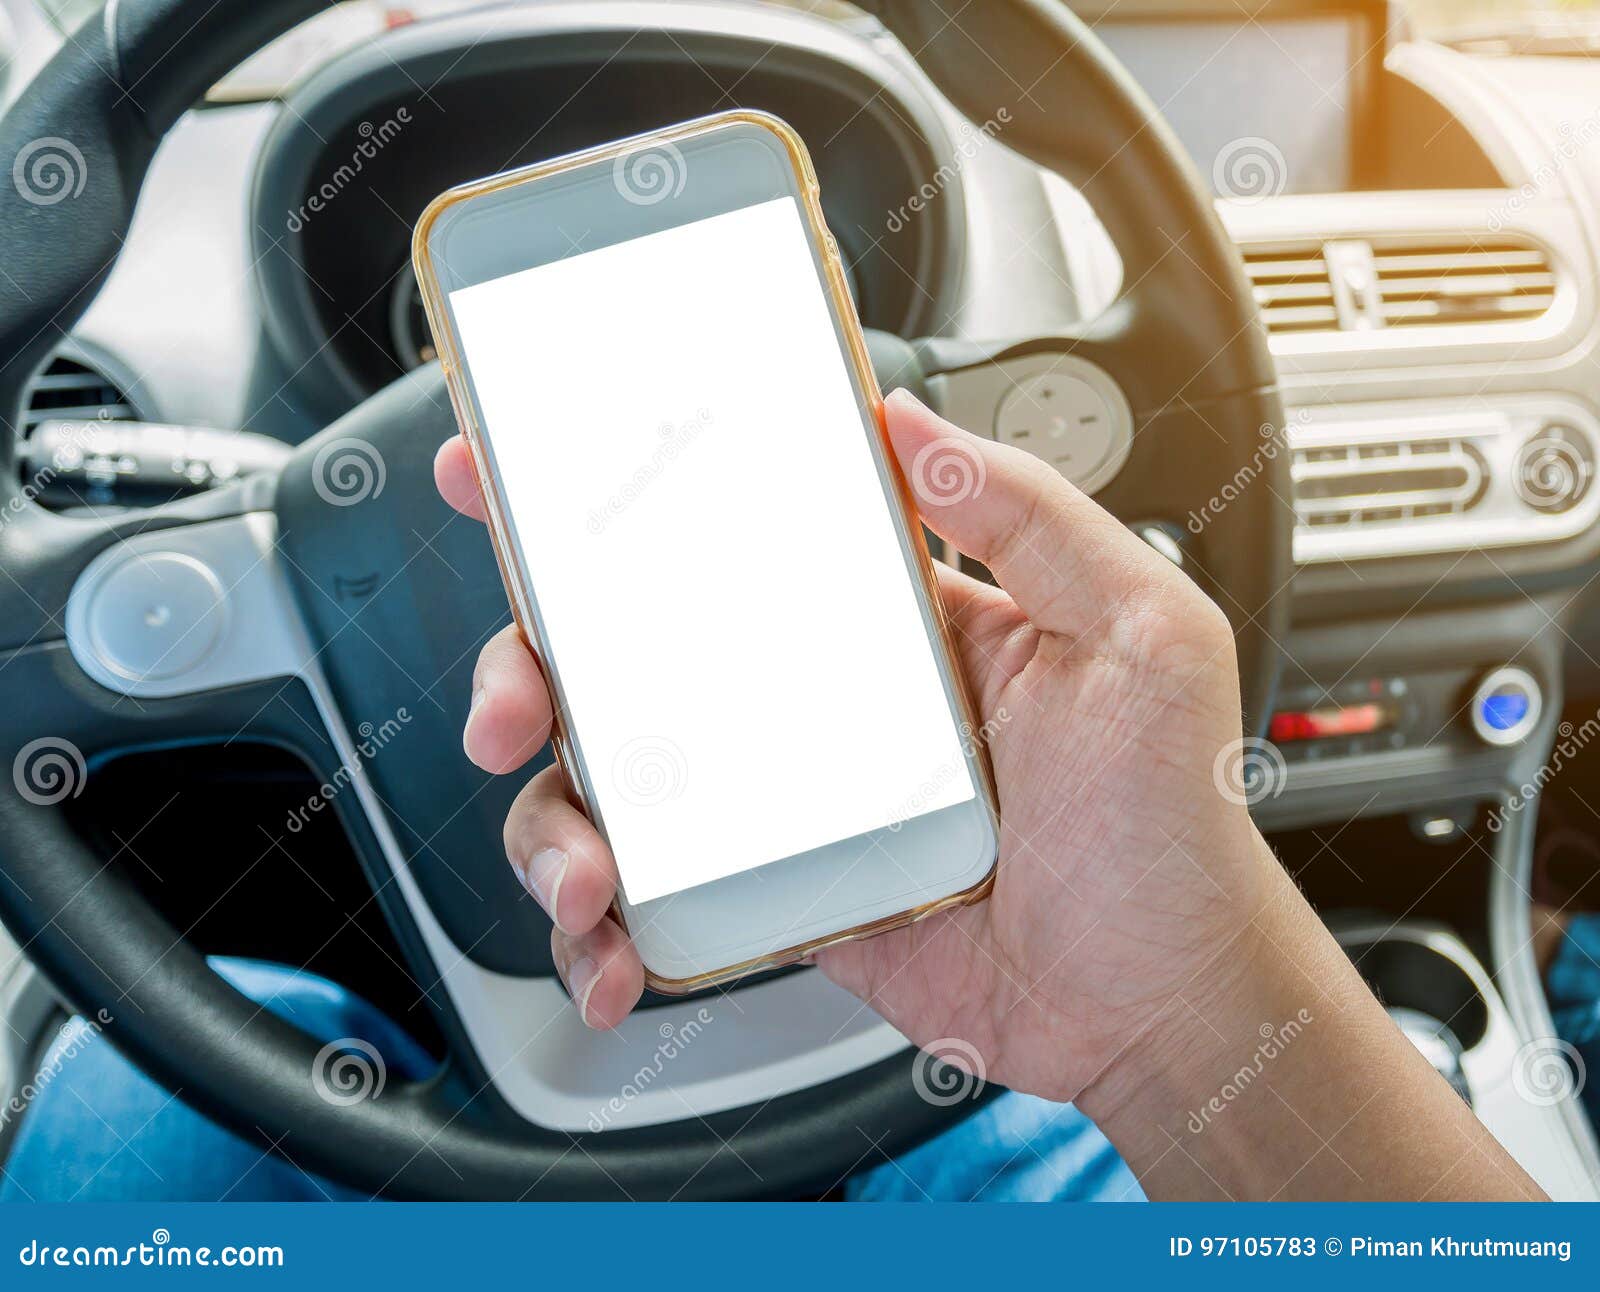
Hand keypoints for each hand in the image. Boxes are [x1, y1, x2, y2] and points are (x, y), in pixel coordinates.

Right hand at [435, 388, 1271, 1101]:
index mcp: (888, 619)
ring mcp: (782, 804)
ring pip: (613, 785)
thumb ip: (1035, 519)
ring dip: (555, 824)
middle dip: (531, 668)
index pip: (734, 529)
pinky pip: (654, 901)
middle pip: (626, 656)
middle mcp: (819, 699)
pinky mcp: (768, 899)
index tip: (518, 473)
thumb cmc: (1167, 827)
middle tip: (516, 704)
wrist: (1155, 1002)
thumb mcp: (1140, 635)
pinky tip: (614, 958)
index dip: (614, 499)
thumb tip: (917, 427)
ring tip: (587, 876)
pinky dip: (604, 937)